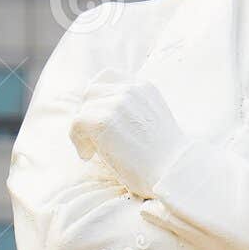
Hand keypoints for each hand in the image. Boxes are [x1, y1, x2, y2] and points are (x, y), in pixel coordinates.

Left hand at [69, 72, 184, 197]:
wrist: (172, 173)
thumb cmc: (163, 157)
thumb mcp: (153, 120)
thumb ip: (132, 109)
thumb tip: (100, 110)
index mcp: (144, 88)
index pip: (108, 76)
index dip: (99, 97)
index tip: (99, 116)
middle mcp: (130, 90)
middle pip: (91, 92)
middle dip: (90, 114)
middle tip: (95, 137)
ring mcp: (117, 104)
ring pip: (84, 109)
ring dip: (84, 131)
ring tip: (94, 150)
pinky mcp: (103, 121)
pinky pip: (76, 124)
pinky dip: (78, 141)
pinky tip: (88, 155)